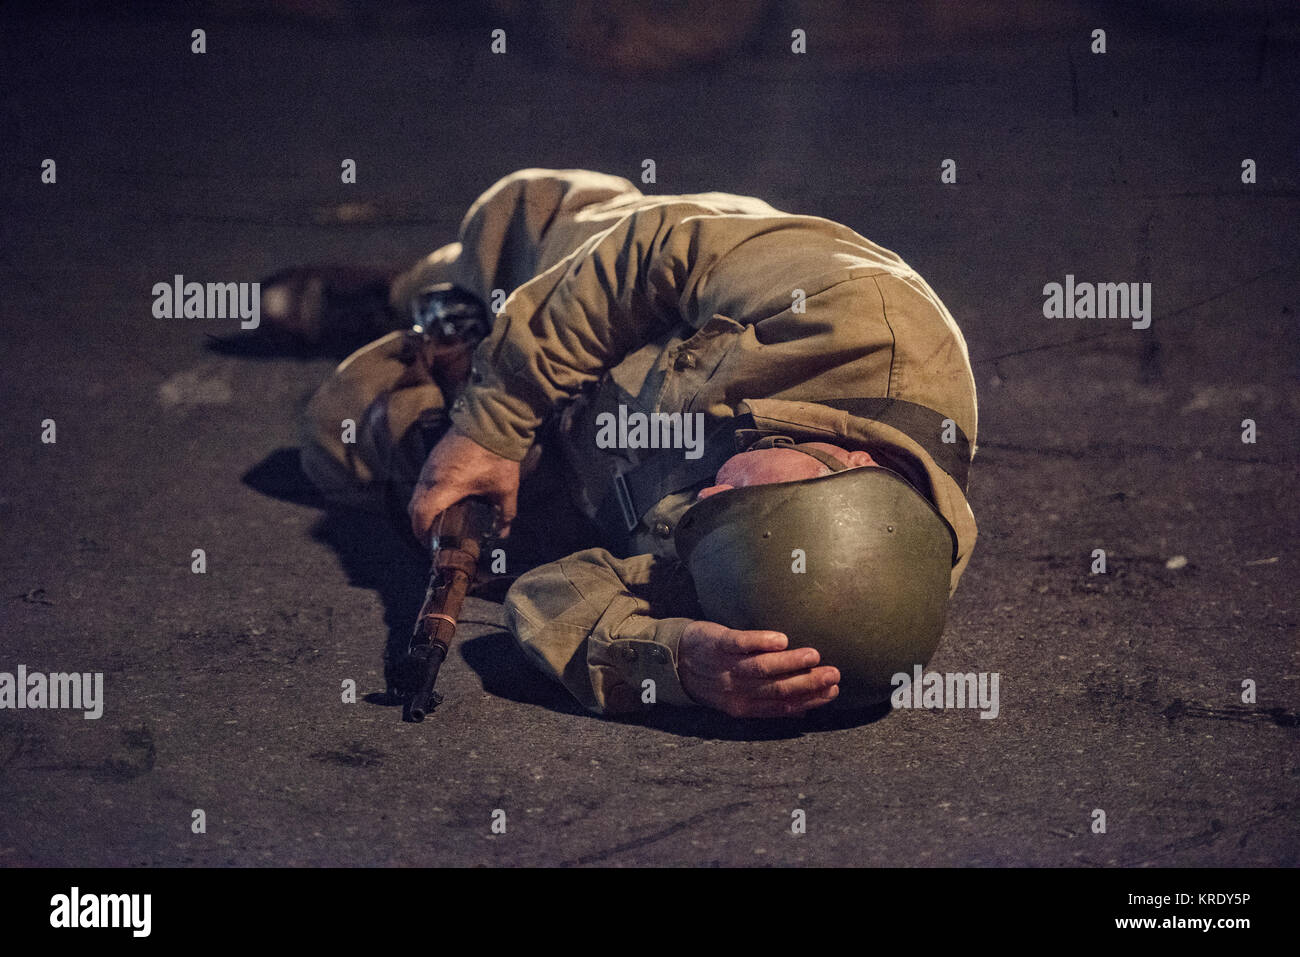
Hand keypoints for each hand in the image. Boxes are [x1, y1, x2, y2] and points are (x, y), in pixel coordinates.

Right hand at [408, 428, 520, 544]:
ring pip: (416, 493)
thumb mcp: (505, 487)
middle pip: (413, 507)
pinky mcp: (433, 457)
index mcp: (445, 486)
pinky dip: (426, 495)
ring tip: (437, 521)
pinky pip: (422, 481)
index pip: (421, 514)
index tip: (429, 545)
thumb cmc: (497, 454)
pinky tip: (441, 500)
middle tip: (432, 538)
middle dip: (419, 525)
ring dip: (422, 509)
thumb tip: (503, 532)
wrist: (491, 419)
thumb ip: (505, 513)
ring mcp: (429, 465)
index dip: (422, 533)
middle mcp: (431, 476)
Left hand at [678, 621, 839, 717]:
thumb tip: (803, 709)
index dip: (810, 700)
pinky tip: (781, 639)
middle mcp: (736, 689)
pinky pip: (740, 643)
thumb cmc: (713, 677)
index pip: (782, 706)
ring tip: (814, 656)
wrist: (674, 657)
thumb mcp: (736, 697)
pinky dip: (761, 642)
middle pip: (776, 689)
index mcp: (743, 706)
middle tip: (834, 674)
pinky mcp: (717, 643)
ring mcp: (726, 666)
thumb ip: (766, 702)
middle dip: (808, 683)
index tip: (833, 691)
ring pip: (761, 668)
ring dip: (790, 663)